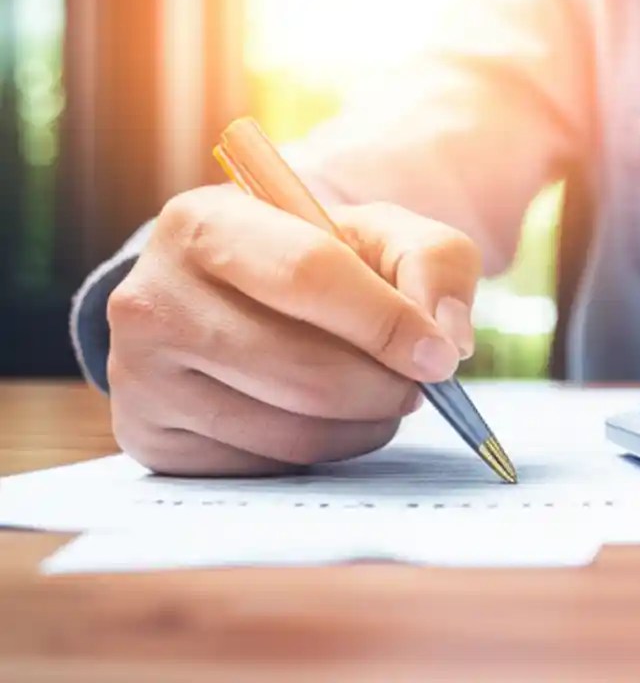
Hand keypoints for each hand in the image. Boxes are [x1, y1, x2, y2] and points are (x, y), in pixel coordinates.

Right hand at [106, 187, 482, 475]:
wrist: (237, 293)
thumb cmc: (318, 258)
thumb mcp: (382, 233)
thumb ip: (434, 264)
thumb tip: (447, 342)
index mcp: (204, 224)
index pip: (308, 275)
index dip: (387, 322)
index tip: (440, 357)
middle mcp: (152, 299)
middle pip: (304, 370)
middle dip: (384, 386)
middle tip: (417, 381)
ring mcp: (140, 376)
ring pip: (291, 431)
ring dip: (364, 423)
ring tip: (380, 394)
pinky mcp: (150, 439)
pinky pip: (267, 467)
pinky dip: (324, 451)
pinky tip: (330, 416)